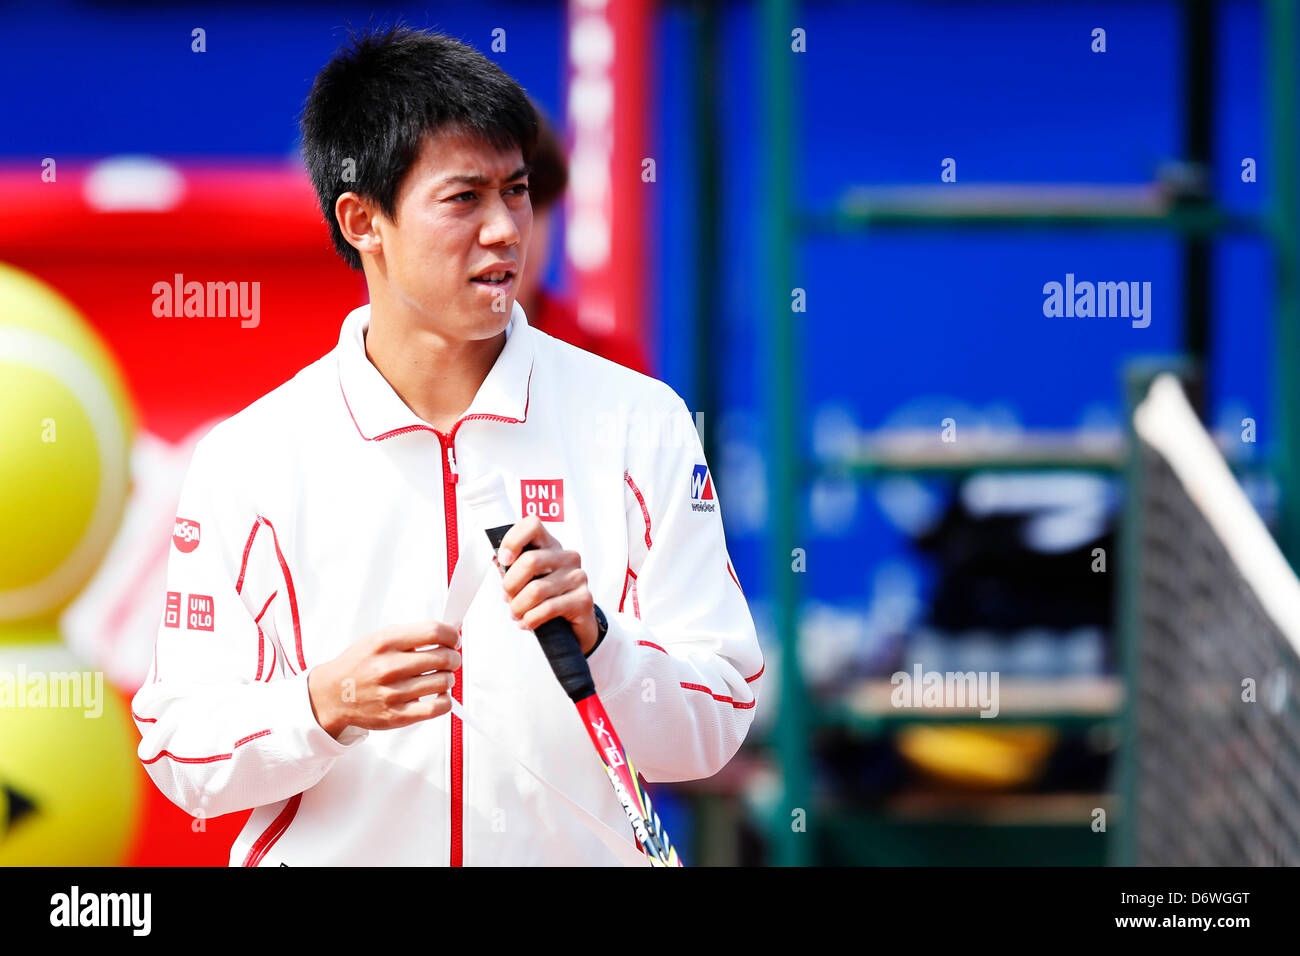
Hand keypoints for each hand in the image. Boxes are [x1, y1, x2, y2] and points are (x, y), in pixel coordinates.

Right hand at [307, 621, 460, 738]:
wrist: (332, 694)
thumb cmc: (359, 665)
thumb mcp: (378, 638)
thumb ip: (411, 635)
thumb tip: (447, 634)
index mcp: (385, 642)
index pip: (434, 632)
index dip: (451, 635)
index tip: (453, 640)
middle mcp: (389, 667)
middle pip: (443, 657)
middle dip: (454, 657)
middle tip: (451, 659)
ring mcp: (393, 693)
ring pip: (443, 681)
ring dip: (448, 678)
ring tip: (440, 677)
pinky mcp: (397, 716)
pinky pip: (437, 707)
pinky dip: (445, 700)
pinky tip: (438, 695)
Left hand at [497, 515, 598, 653]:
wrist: (574, 626)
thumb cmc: (546, 599)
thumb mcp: (527, 580)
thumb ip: (512, 568)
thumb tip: (496, 559)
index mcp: (551, 546)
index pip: (532, 524)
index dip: (513, 540)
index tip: (504, 560)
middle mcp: (567, 557)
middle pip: (530, 561)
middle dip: (511, 585)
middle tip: (508, 598)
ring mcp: (578, 577)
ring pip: (536, 589)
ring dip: (519, 606)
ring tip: (516, 614)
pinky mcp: (583, 599)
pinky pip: (548, 608)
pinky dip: (531, 619)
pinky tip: (527, 623)